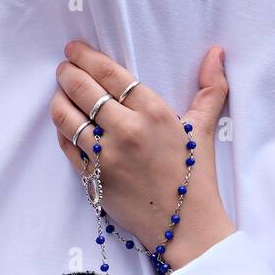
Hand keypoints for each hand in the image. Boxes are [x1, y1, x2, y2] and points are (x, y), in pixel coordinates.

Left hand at [50, 42, 233, 272]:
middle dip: (67, 73)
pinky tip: (63, 122)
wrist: (183, 224)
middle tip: (64, 67)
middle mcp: (127, 129)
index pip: (111, 74)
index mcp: (154, 112)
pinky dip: (61, 130)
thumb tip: (216, 52)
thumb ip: (210, 89)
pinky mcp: (92, 176)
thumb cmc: (194, 175)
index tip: (75, 50)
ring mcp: (106, 154)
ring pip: (67, 116)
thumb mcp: (203, 129)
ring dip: (58, 99)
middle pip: (83, 90)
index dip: (88, 57)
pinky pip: (65, 145)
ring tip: (59, 92)